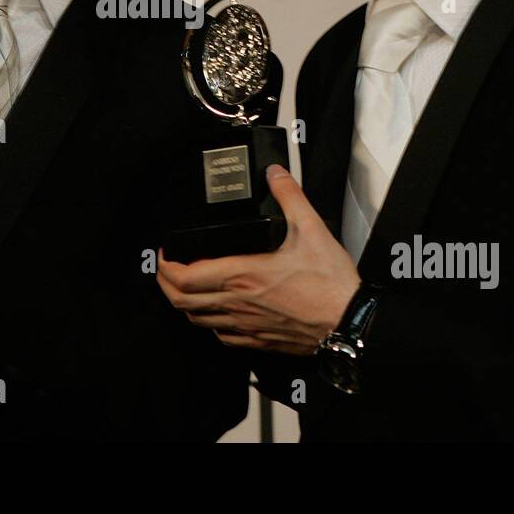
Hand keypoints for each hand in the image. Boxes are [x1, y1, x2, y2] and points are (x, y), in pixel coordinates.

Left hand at [156, 165, 360, 354]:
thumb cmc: (330, 282)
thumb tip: (275, 173)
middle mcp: (237, 303)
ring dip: (185, 304)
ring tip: (187, 288)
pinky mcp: (259, 340)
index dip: (165, 265)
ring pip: (198, 321)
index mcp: (242, 275)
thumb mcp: (311, 228)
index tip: (165, 252)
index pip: (184, 277)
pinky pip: (222, 336)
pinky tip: (218, 312)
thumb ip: (289, 196)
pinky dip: (210, 323)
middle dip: (166, 285)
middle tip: (167, 269)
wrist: (348, 321)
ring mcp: (246, 325)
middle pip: (181, 302)